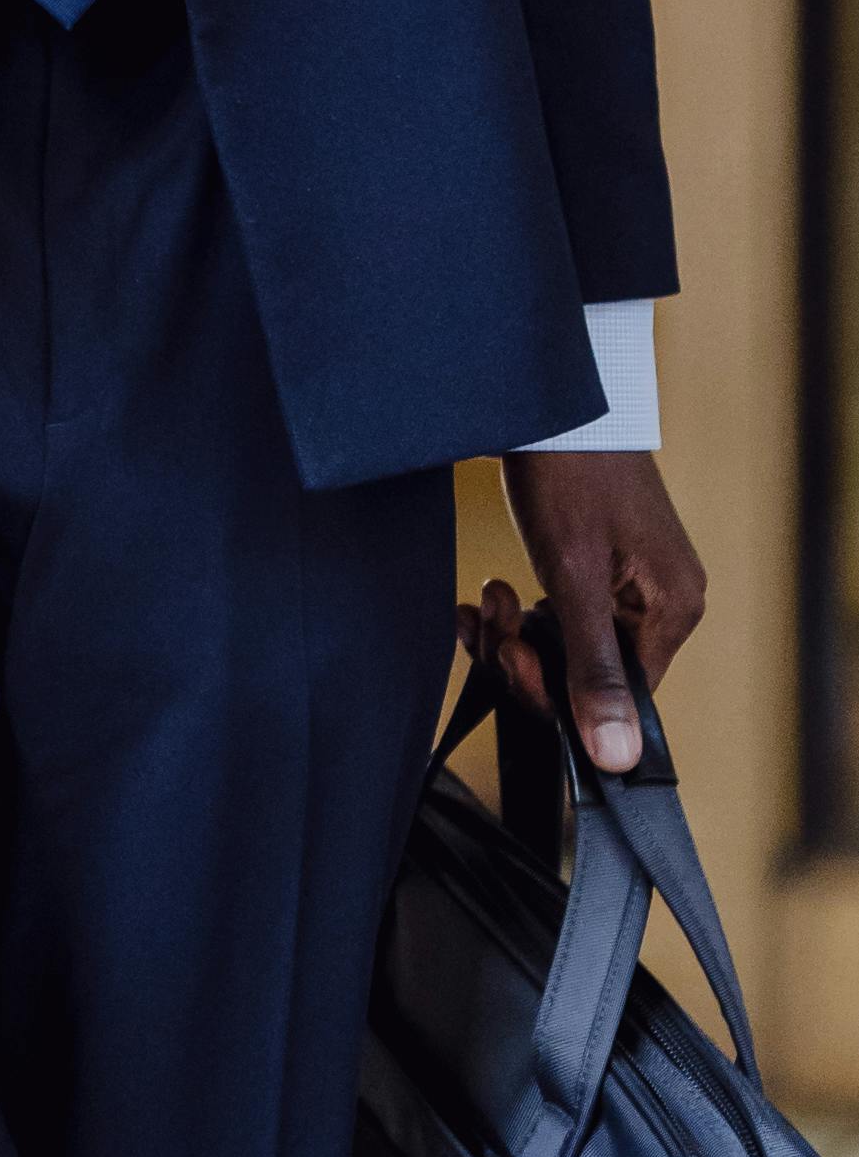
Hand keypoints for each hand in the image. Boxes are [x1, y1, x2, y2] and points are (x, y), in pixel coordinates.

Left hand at [474, 452, 707, 781]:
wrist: (543, 398)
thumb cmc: (567, 475)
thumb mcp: (573, 577)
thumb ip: (592, 670)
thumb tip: (619, 758)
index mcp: (673, 610)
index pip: (620, 697)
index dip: (556, 692)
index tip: (508, 658)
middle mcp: (661, 602)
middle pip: (588, 673)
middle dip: (525, 656)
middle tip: (486, 620)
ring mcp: (628, 584)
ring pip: (562, 648)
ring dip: (512, 633)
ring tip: (485, 596)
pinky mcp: (594, 568)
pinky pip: (554, 618)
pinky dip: (514, 614)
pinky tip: (483, 596)